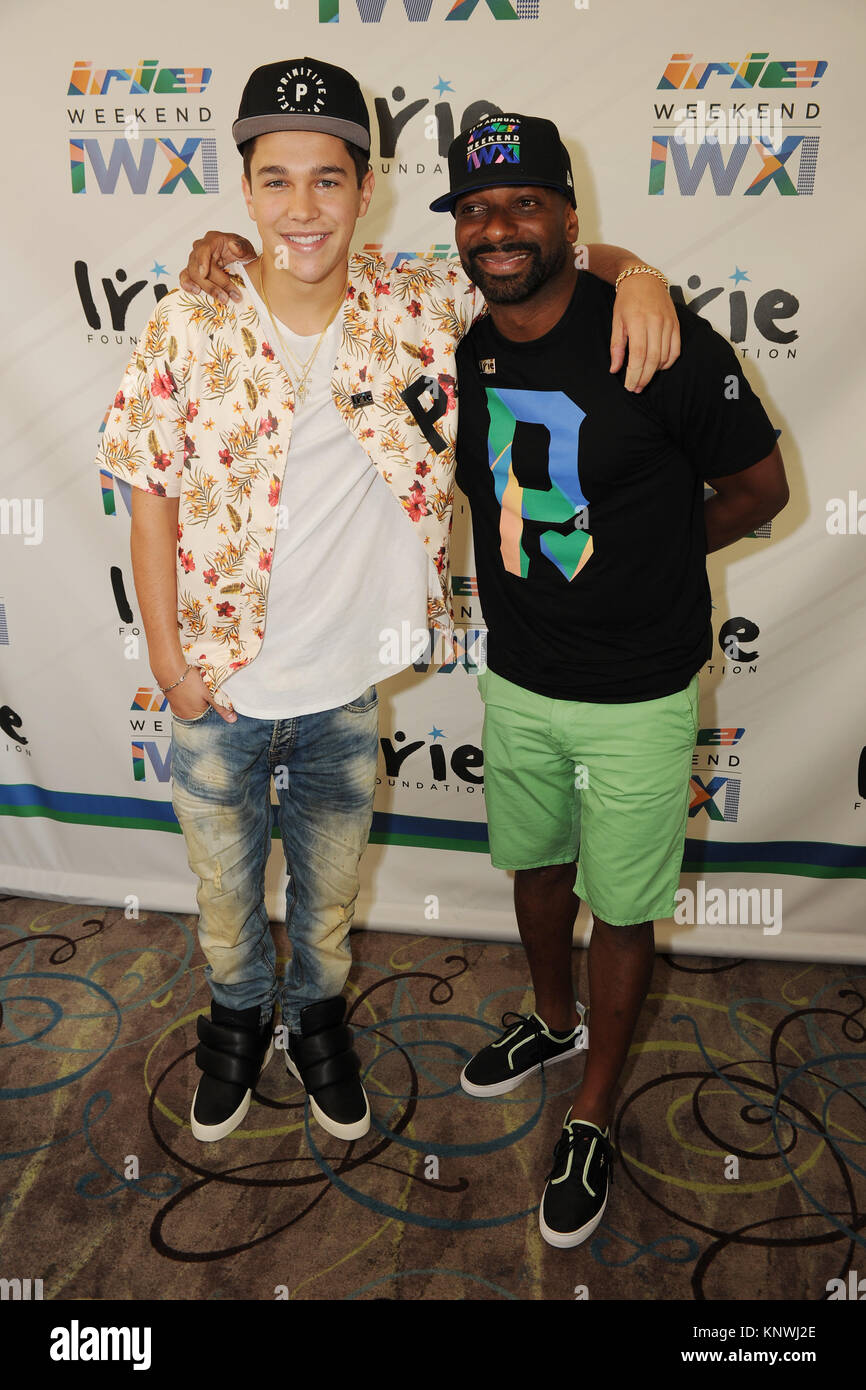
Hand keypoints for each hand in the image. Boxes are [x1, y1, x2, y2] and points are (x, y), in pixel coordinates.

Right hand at [166, 666, 236, 722]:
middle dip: (204, 699)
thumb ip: (220, 707)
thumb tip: (232, 719)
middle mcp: (182, 713)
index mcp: (192, 716)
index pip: (208, 713)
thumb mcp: (209, 694)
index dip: (212, 703)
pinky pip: (183, 696)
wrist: (170, 668)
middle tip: (204, 689)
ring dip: (196, 695)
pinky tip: (189, 684)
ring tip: (196, 686)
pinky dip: (187, 691)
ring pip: (191, 702)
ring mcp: (175, 705)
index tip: (213, 694)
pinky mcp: (171, 697)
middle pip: (199, 708)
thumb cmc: (188, 681)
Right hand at [178, 231, 256, 302]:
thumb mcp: (247, 249)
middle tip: (226, 297)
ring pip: (192, 274)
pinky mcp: (193, 272)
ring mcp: (195, 261)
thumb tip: (233, 246)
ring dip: (206, 288)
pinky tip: (196, 292)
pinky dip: (188, 285)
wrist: (242, 264)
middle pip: (198, 267)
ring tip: (218, 298)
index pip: (203, 249)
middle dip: (212, 284)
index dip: (202, 261)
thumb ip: (242, 247)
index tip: (204, 274)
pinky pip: (185, 277)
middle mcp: (201, 249)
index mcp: (213, 240)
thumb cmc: (242, 254)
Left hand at [610, 272, 680, 392]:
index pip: (638, 356)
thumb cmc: (628, 299)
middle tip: (635, 388)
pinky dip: (667, 362)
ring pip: (665, 357)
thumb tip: (615, 369)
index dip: (634, 374)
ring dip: (654, 372)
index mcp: (638, 321)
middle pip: (653, 359)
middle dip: (644, 378)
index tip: (629, 385)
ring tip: (644, 379)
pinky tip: (657, 367)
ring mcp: (668, 323)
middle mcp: (656, 322)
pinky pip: (675, 350)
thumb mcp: (616, 321)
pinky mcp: (676, 324)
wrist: (644, 278)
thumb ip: (616, 346)